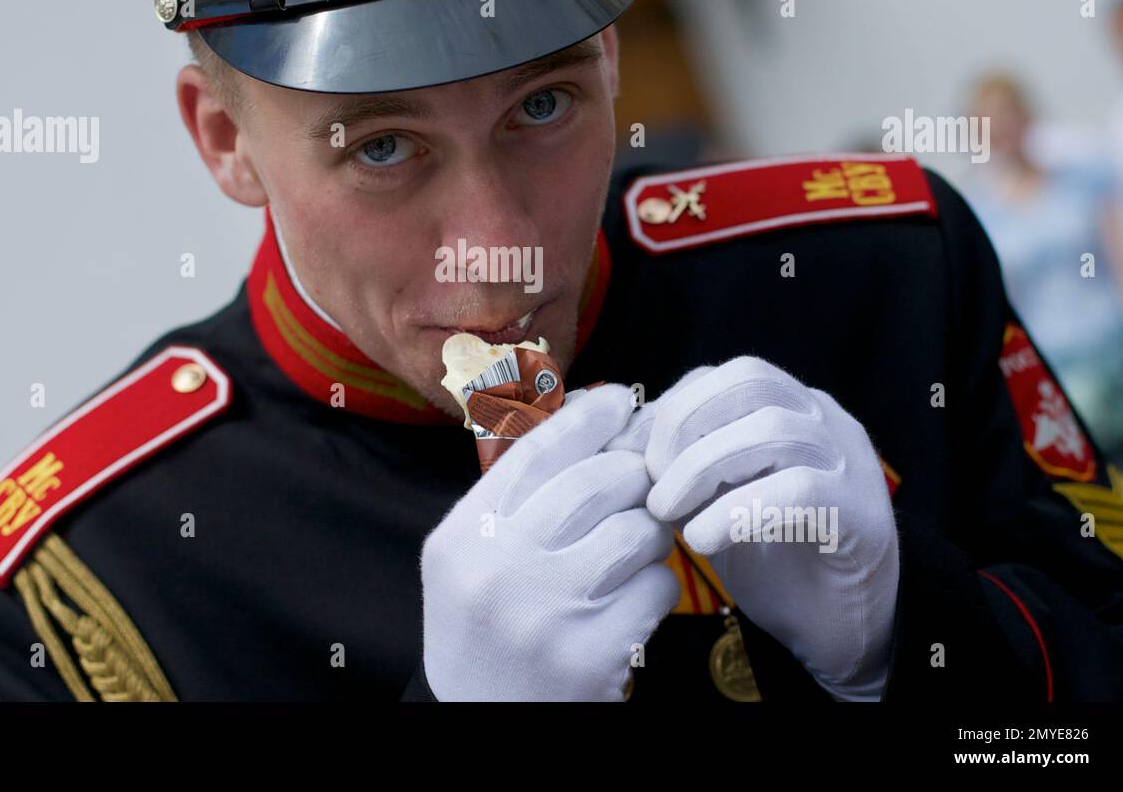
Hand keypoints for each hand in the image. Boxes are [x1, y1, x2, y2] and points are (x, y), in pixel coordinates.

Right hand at [420, 383, 680, 700]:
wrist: (479, 718)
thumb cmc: (484, 623)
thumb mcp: (470, 552)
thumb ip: (514, 493)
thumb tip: (589, 422)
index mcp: (465, 535)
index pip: (539, 451)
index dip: (589, 418)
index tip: (620, 404)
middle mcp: (501, 567)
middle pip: (600, 482)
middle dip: (635, 474)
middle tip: (642, 481)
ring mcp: (547, 613)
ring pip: (639, 531)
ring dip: (651, 532)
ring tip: (634, 545)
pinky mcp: (592, 654)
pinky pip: (657, 588)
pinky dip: (656, 586)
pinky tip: (632, 598)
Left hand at [640, 357, 899, 700]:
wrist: (836, 631)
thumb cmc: (768, 561)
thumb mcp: (712, 499)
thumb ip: (681, 465)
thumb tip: (621, 441)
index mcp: (791, 408)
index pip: (725, 375)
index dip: (673, 408)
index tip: (637, 459)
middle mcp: (825, 421)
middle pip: (751, 379)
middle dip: (686, 423)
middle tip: (654, 481)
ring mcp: (849, 462)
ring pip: (773, 429)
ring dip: (701, 469)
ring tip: (667, 514)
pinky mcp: (861, 513)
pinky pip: (800, 490)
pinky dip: (738, 509)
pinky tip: (703, 539)